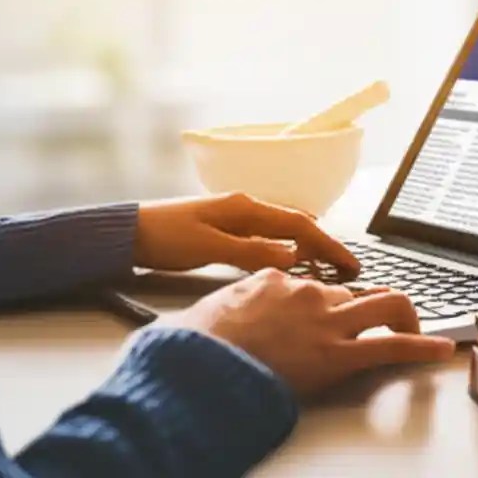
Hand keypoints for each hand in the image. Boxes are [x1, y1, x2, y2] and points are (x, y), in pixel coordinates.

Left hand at [135, 192, 358, 276]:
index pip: (300, 225)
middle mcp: (245, 207)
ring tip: (325, 270)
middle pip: (297, 224)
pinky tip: (289, 263)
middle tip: (347, 270)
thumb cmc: (163, 238)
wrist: (128, 233)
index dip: (328, 245)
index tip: (350, 266)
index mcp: (245, 208)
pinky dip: (287, 249)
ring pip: (284, 230)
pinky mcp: (225, 229)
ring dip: (307, 247)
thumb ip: (251, 251)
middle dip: (325, 245)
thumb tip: (294, 255)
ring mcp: (236, 217)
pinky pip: (268, 237)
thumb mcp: (209, 247)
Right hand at [158, 268, 455, 395]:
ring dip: (409, 316)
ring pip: (387, 304)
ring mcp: (325, 320)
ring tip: (420, 330)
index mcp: (275, 281)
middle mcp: (307, 292)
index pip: (316, 282)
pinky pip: (392, 347)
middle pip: (356, 291)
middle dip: (373, 307)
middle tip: (383, 322)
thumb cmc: (195, 346)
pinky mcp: (339, 354)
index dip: (327, 300)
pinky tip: (441, 350)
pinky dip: (422, 347)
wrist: (196, 367)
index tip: (331, 311)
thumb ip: (231, 307)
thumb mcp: (209, 312)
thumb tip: (219, 315)